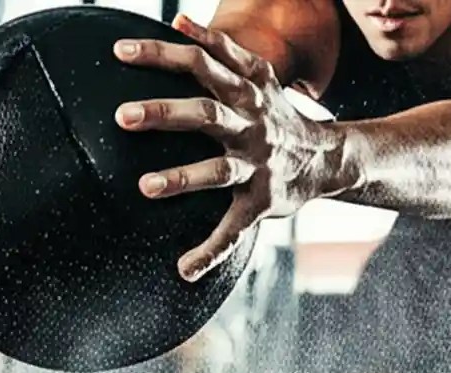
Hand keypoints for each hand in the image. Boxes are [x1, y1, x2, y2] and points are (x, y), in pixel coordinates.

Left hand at [115, 15, 346, 281]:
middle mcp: (251, 125)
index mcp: (247, 92)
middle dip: (164, 113)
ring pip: (217, 171)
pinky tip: (185, 269)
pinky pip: (234, 229)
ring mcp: (256, 165)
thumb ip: (222, 49)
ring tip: (144, 187)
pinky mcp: (262, 201)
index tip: (119, 50)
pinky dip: (210, 251)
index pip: (200, 63)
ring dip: (181, 178)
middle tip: (121, 115)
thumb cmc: (279, 114)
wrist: (331, 158)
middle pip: (205, 113)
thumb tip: (180, 21)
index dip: (162, 53)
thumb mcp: (259, 76)